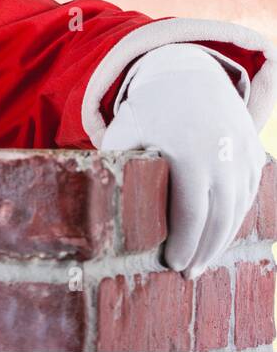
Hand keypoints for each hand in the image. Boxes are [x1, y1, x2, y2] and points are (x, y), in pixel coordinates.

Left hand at [102, 43, 264, 278]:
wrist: (189, 76)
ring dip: (221, 242)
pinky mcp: (255, 156)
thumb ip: (115, 164)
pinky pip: (249, 197)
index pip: (191, 213)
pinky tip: (217, 237)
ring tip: (201, 263)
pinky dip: (235, 221)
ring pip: (238, 212)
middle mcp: (222, 156)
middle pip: (219, 220)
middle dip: (204, 252)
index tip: (172, 264)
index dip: (184, 243)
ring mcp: (244, 156)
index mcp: (188, 153)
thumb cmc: (148, 111)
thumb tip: (96, 201)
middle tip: (188, 275)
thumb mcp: (125, 131)